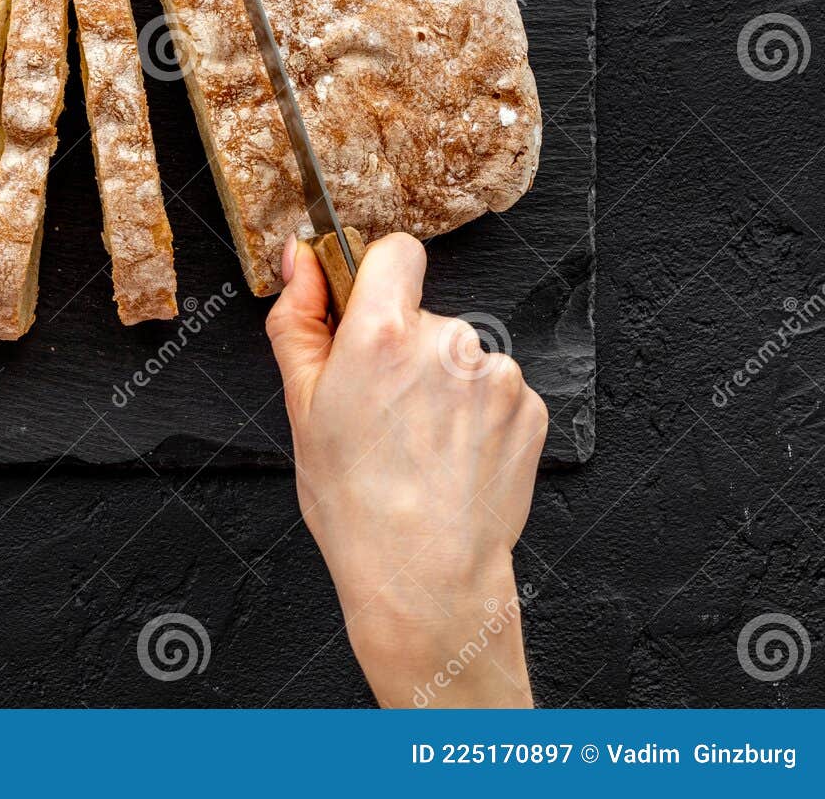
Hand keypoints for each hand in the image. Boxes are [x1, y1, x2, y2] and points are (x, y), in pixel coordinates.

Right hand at [266, 233, 546, 707]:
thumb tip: (301, 260)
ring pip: (459, 357)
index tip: (365, 315)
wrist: (424, 576)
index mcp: (382, 332)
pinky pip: (494, 390)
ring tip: (419, 447)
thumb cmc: (353, 500)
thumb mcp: (301, 405)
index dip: (376, 279)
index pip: (394, 252)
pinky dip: (475, 415)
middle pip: (422, 316)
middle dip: (403, 351)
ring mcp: (496, 374)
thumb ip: (299, 319)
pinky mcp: (530, 406)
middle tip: (380, 414)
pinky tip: (451, 458)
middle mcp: (446, 341)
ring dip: (441, 386)